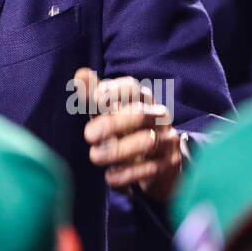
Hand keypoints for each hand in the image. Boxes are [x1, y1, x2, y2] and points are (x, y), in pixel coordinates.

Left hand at [74, 67, 182, 200]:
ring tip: (95, 157)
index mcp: (143, 100)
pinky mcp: (171, 164)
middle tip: (88, 135)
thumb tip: (80, 73)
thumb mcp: (108, 115)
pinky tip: (110, 177)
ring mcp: (168, 140)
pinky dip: (127, 174)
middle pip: (139, 114)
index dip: (115, 91)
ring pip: (147, 141)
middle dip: (112, 124)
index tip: (96, 99)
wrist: (156, 167)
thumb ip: (94, 96)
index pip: (133, 88)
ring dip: (117, 150)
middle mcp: (159, 117)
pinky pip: (150, 168)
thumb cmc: (126, 132)